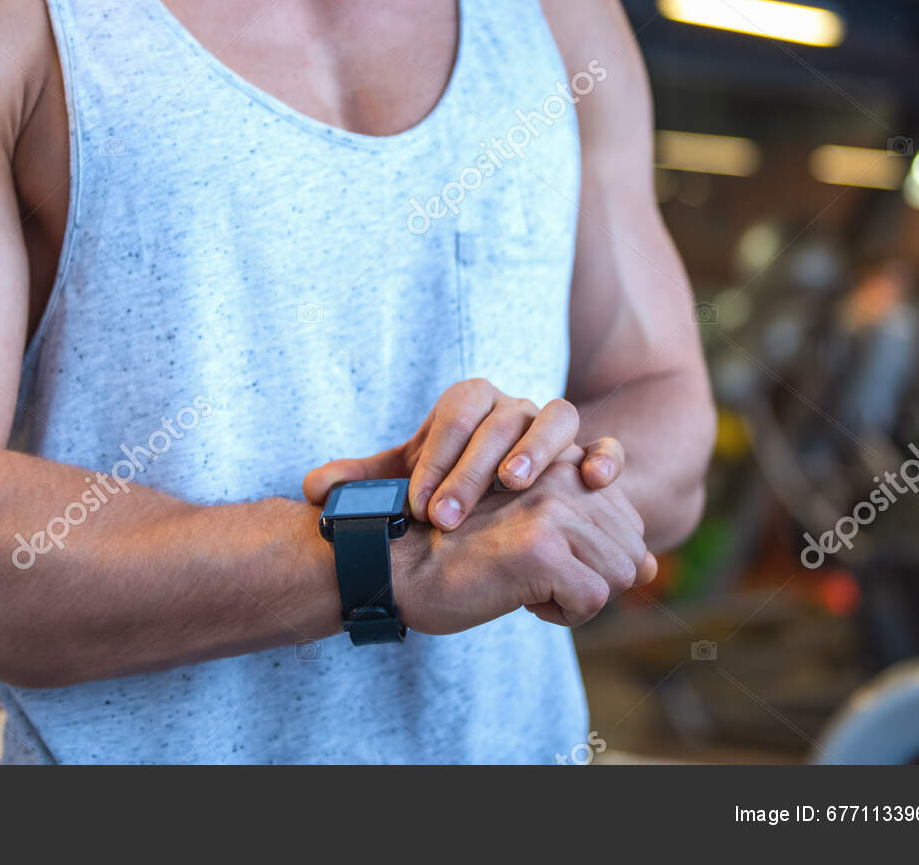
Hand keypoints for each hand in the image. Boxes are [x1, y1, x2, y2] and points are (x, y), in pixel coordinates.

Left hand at [302, 378, 624, 530]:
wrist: (501, 492)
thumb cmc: (448, 485)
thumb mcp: (409, 482)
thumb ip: (364, 483)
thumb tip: (314, 488)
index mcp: (470, 403)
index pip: (455, 413)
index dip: (435, 456)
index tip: (419, 507)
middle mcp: (515, 407)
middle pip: (499, 420)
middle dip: (472, 468)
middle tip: (446, 516)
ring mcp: (553, 427)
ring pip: (556, 418)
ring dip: (536, 449)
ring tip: (514, 487)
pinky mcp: (586, 453)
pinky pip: (604, 444)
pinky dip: (604, 455)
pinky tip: (593, 481)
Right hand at [388, 461, 656, 632]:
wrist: (398, 564)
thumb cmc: (461, 554)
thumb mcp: (536, 537)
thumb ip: (593, 538)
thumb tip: (650, 569)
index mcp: (560, 460)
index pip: (627, 518)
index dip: (598, 556)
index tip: (553, 563)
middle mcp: (563, 474)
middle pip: (629, 549)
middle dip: (590, 579)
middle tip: (531, 575)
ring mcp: (555, 507)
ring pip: (618, 574)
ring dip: (576, 598)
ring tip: (523, 584)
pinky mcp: (542, 546)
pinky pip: (593, 601)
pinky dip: (561, 615)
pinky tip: (518, 598)